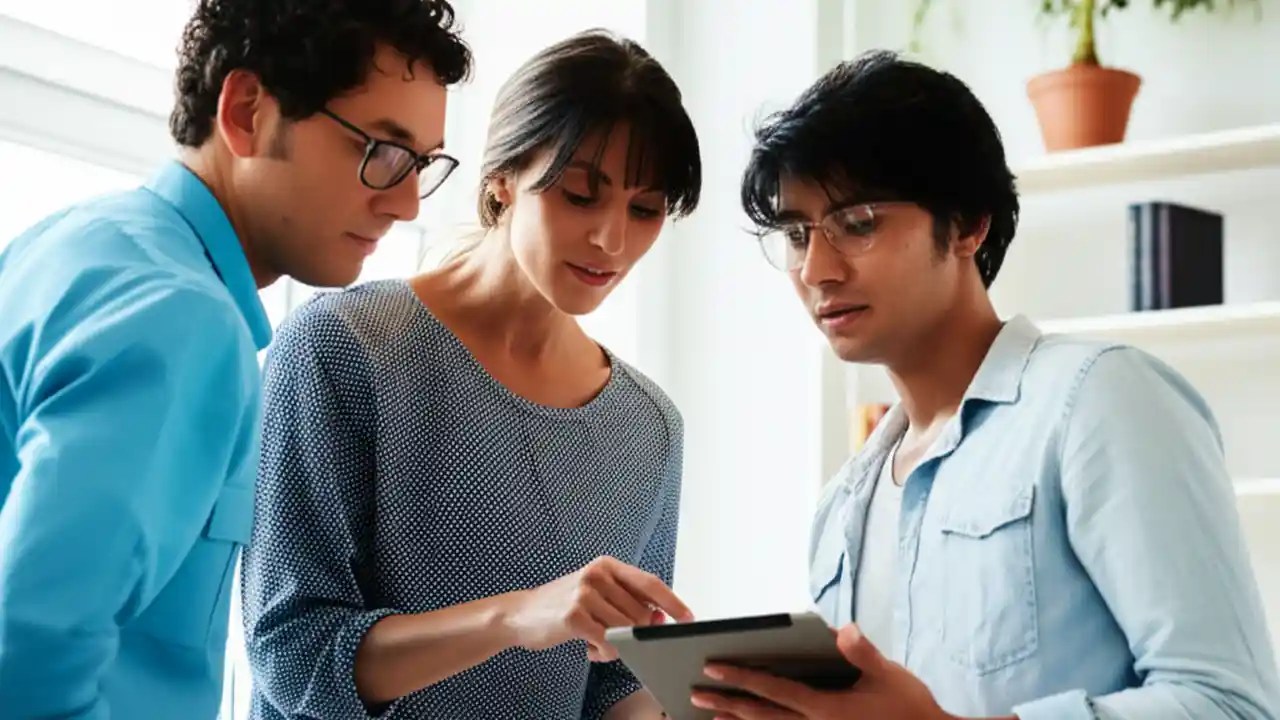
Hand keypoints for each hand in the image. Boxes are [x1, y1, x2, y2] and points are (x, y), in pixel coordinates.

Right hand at [503, 556, 694, 661]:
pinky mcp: (573, 616)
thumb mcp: (596, 593)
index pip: (650, 583)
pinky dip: (605, 652)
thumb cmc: (563, 605)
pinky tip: (591, 650)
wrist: (520, 614)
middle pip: (641, 612)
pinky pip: (608, 642)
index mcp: (607, 565)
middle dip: (636, 633)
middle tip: (614, 638)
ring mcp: (584, 594)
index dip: (673, 602)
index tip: (688, 617)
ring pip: (626, 630)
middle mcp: (597, 574)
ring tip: (598, 643)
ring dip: (618, 645)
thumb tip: (660, 618)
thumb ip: (627, 601)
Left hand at [689, 624, 956, 719]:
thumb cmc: (908, 705)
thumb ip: (862, 653)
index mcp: (826, 708)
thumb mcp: (888, 674)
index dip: (741, 677)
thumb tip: (844, 630)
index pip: (774, 690)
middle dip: (726, 703)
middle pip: (761, 715)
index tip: (713, 666)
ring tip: (706, 714)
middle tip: (693, 694)